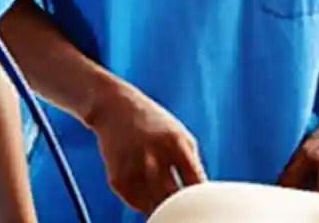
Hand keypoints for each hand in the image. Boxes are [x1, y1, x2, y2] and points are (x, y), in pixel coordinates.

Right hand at [86, 82, 206, 212]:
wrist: (116, 109)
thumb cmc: (156, 125)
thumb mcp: (180, 137)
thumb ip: (193, 165)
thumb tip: (201, 198)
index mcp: (175, 143)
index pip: (195, 184)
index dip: (200, 200)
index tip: (201, 204)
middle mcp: (153, 156)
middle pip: (173, 199)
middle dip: (181, 207)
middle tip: (185, 209)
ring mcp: (133, 168)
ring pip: (154, 206)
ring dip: (162, 209)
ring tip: (168, 206)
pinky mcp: (117, 178)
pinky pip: (136, 203)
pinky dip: (145, 204)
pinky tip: (149, 197)